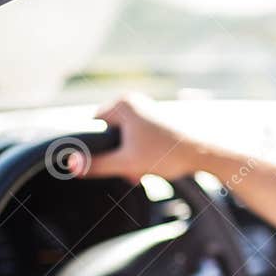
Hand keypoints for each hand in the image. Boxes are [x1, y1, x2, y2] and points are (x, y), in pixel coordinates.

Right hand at [72, 93, 194, 181]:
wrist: (205, 154)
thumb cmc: (169, 154)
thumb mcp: (127, 163)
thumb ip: (96, 164)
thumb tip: (69, 165)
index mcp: (122, 103)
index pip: (93, 129)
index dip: (100, 151)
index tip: (116, 165)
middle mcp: (133, 101)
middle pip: (110, 136)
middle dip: (119, 159)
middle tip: (134, 173)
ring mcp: (146, 110)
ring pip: (124, 141)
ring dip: (130, 160)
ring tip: (145, 171)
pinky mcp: (156, 121)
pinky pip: (137, 140)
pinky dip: (141, 155)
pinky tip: (152, 166)